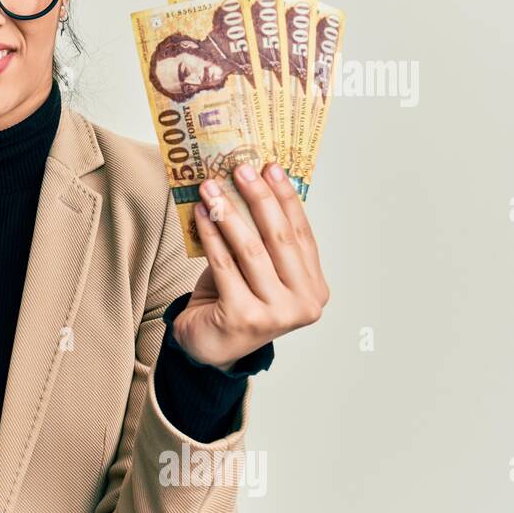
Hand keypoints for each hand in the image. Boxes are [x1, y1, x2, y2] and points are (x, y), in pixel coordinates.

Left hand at [173, 161, 329, 370]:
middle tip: (241, 169)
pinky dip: (211, 235)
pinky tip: (200, 215)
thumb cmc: (233, 301)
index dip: (286, 198)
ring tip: (212, 188)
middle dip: (259, 198)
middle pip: (280, 239)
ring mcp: (275, 315)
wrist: (208, 345)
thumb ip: (263, 240)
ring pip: (252, 250)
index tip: (271, 167)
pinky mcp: (244, 317)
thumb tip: (251, 185)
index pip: (301, 234)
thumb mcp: (256, 270)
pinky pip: (225, 265)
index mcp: (314, 289)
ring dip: (229, 213)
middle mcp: (303, 304)